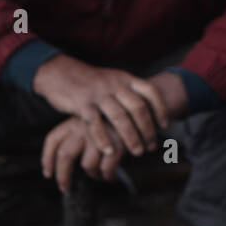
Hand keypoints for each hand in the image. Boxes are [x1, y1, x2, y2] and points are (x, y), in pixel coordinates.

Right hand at [32, 54, 168, 156]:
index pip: (150, 91)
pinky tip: (109, 151)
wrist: (61, 73)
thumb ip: (127, 92)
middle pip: (137, 107)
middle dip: (147, 129)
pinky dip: (103, 138)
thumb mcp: (113, 80)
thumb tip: (147, 110)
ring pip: (119, 117)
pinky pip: (95, 123)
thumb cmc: (89, 83)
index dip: (160, 108)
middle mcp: (114, 85)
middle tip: (151, 146)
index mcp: (125, 79)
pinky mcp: (82, 104)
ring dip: (131, 136)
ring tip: (138, 152)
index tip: (165, 125)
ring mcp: (98, 94)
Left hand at [41, 117, 126, 191]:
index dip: (47, 159)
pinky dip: (107, 176)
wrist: (143, 110)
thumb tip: (63, 167)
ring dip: (93, 175)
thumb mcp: (93, 125)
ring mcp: (100, 135)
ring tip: (100, 175)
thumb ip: (78, 140)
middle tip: (65, 188)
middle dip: (63, 176)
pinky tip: (111, 177)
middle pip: (65, 156)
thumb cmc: (115, 123)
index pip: (53, 140)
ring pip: (87, 165)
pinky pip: (105, 169)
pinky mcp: (116, 143)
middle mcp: (84, 126)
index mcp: (75, 120)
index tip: (47, 174)